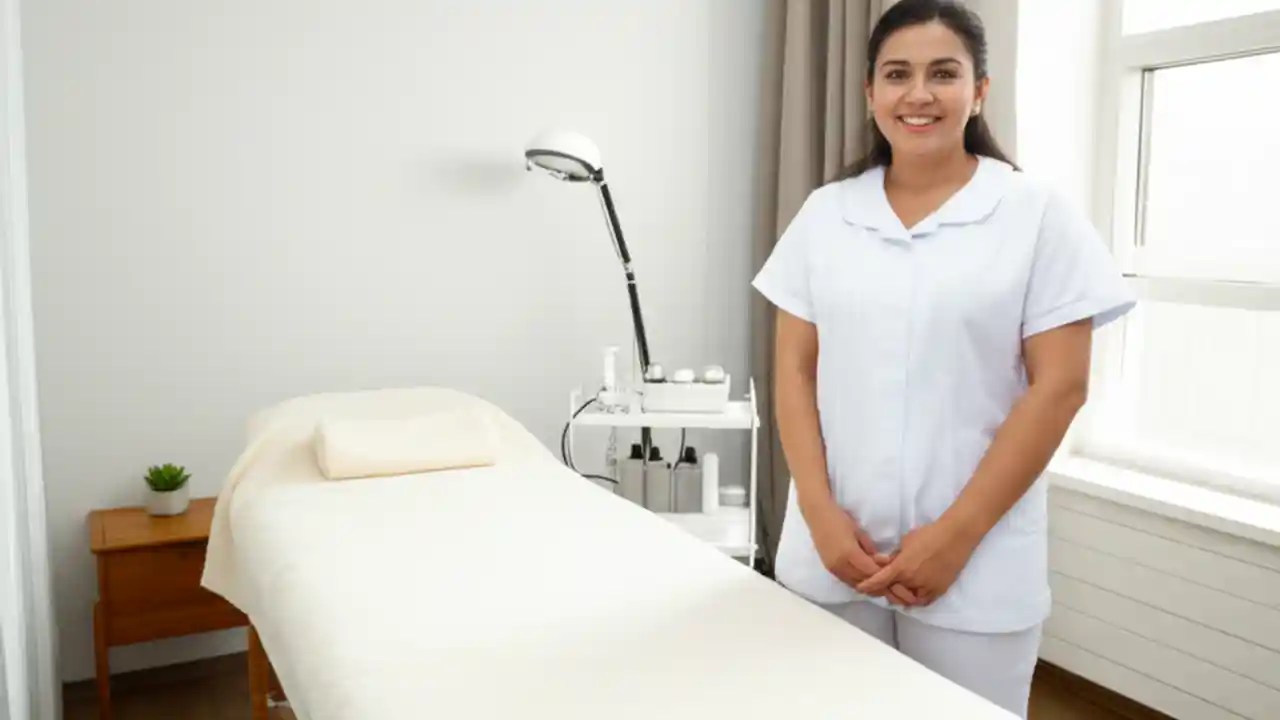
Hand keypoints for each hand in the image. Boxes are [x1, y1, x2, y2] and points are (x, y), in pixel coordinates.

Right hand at [805, 500, 919, 605]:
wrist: (817, 515)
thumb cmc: (840, 519)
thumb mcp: (859, 532)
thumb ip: (869, 548)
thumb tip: (882, 561)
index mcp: (849, 553)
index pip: (871, 571)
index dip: (883, 574)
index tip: (893, 573)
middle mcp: (840, 565)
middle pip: (863, 581)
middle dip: (877, 583)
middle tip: (889, 581)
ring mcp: (832, 568)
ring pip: (854, 584)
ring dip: (867, 584)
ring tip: (879, 581)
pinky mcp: (829, 568)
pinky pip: (846, 581)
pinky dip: (857, 581)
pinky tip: (865, 577)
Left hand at [855, 519, 979, 604]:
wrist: (955, 536)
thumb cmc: (929, 535)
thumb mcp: (906, 542)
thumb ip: (894, 556)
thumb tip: (882, 563)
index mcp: (902, 567)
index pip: (879, 581)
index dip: (868, 586)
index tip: (860, 588)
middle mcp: (912, 581)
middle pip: (892, 593)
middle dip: (885, 590)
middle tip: (882, 586)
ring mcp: (927, 587)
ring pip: (907, 600)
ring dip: (900, 596)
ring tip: (897, 589)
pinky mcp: (939, 590)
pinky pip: (923, 601)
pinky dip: (915, 599)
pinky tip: (911, 594)